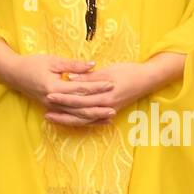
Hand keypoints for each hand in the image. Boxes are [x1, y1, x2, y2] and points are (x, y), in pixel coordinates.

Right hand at [13, 53, 115, 126]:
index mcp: (54, 87)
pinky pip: (70, 118)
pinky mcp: (52, 109)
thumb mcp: (53, 61)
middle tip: (115, 107)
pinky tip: (95, 121)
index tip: (111, 84)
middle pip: (80, 107)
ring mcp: (52, 107)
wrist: (14, 74)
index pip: (80, 88)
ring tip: (109, 117)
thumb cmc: (33, 64)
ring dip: (93, 118)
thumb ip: (73, 65)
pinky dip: (84, 120)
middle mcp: (54, 101)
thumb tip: (92, 65)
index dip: (97, 86)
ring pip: (76, 116)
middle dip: (98, 107)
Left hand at [40, 59, 170, 126]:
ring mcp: (109, 111)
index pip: (79, 98)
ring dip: (68, 120)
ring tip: (52, 118)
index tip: (49, 95)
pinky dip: (80, 122)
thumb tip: (71, 78)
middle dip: (62, 112)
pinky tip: (69, 122)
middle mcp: (106, 106)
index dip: (63, 97)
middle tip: (45, 111)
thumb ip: (89, 77)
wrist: (148, 79)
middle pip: (79, 112)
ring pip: (84, 120)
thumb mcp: (109, 71)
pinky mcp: (111, 112)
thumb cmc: (129, 71)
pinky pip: (92, 121)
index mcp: (104, 94)